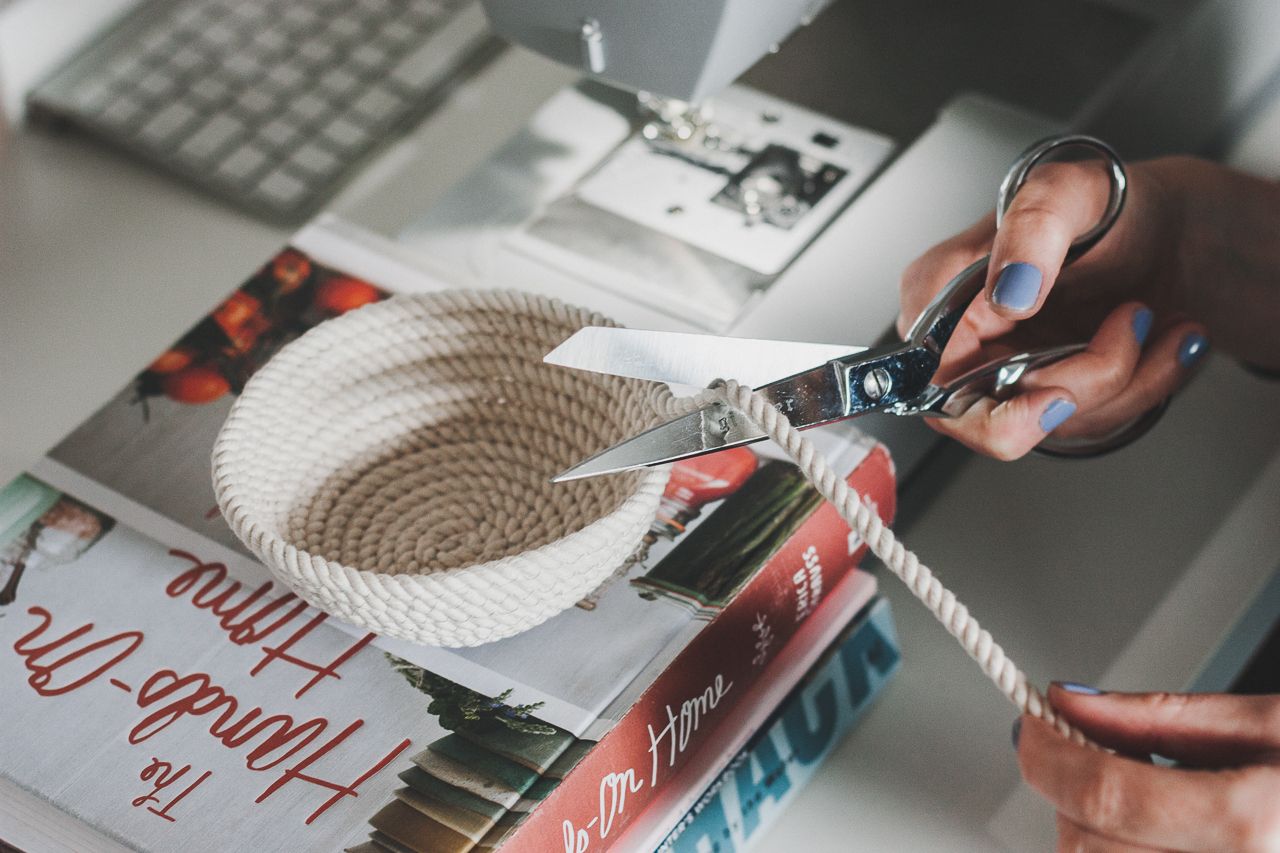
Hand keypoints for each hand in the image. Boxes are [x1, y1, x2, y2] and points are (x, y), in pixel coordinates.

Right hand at [896, 154, 1279, 459]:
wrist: (1175, 225)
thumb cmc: (1110, 206)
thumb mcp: (1073, 190)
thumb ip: (1034, 227)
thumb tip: (1008, 293)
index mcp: (940, 293)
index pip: (934, 383)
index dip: (993, 405)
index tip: (1059, 391)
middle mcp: (965, 343)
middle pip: (994, 419)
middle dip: (1080, 389)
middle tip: (1131, 329)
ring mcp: (1008, 373)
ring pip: (1055, 423)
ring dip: (1128, 376)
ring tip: (1152, 313)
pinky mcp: (1053, 393)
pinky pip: (1093, 420)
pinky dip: (1145, 382)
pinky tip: (1167, 338)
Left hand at [1015, 683, 1279, 850]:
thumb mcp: (1268, 723)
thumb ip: (1160, 716)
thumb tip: (1073, 702)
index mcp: (1251, 825)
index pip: (1104, 795)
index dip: (1049, 754)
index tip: (1031, 724)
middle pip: (1088, 846)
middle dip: (1067, 792)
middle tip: (1087, 749)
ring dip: (1091, 826)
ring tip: (1139, 787)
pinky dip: (1119, 847)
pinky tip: (1152, 823)